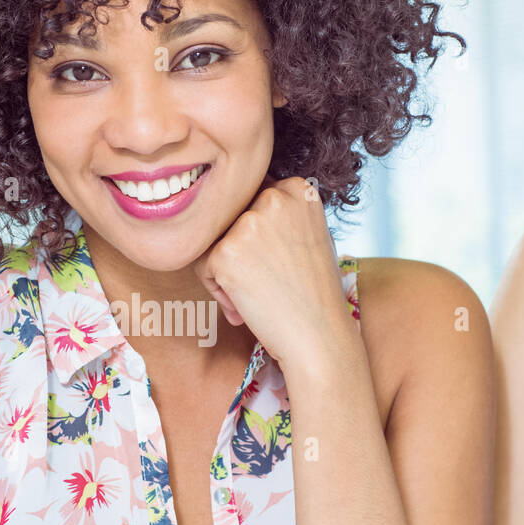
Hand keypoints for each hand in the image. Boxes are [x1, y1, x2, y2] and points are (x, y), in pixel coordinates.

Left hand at [193, 175, 360, 371]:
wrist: (319, 336)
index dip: (256, 234)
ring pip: (213, 240)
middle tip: (265, 280)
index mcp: (298, 188)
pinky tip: (245, 305)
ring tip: (255, 293)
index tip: (275, 261)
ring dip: (225, 269)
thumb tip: (237, 208)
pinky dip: (218, 289)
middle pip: (230, 216)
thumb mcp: (309, 235)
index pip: (252, 199)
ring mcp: (249, 223)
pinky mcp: (226, 251)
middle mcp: (274, 197)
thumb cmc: (314, 293)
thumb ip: (280, 215)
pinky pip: (204, 265)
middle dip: (236, 248)